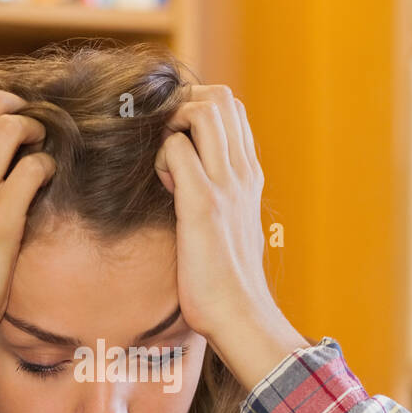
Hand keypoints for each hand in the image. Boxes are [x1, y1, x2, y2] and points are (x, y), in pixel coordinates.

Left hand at [154, 85, 307, 391]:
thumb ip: (222, 197)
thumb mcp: (233, 227)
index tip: (178, 141)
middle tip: (165, 145)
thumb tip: (194, 181)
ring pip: (203, 111)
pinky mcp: (203, 205)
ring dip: (172, 124)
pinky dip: (162, 158)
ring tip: (165, 162)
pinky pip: (177, 150)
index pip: (232, 109)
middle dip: (182, 106)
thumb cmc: (228, 279)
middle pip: (220, 97)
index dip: (198, 109)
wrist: (240, 315)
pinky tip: (164, 187)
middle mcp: (242, 172)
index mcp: (250, 175)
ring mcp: (226, 185)